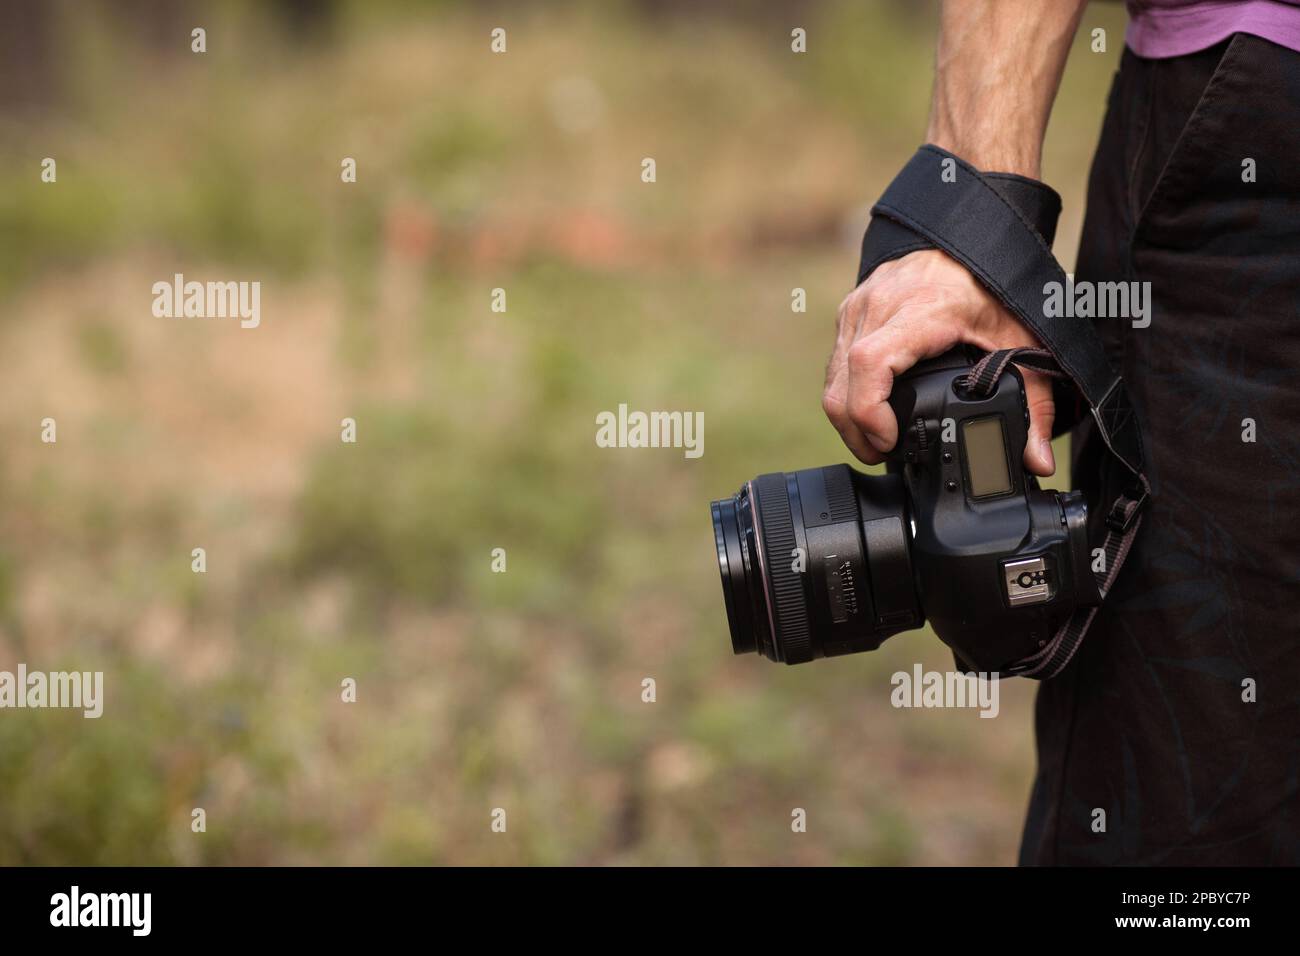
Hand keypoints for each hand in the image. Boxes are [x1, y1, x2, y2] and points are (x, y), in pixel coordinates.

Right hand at [822, 248, 1056, 475]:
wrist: (967, 236)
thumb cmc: (992, 283)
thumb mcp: (1022, 342)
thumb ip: (1035, 404)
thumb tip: (1038, 461)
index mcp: (920, 312)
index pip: (870, 364)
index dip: (869, 412)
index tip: (890, 440)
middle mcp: (878, 308)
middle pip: (841, 385)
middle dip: (856, 432)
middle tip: (885, 454)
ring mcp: (858, 309)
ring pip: (832, 380)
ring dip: (848, 418)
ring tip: (879, 439)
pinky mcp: (850, 313)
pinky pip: (835, 365)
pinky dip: (848, 394)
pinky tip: (872, 409)